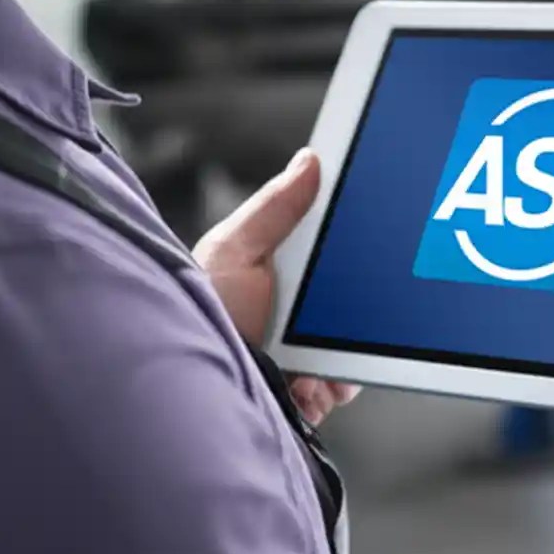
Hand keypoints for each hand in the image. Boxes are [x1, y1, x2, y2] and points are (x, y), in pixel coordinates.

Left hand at [194, 149, 358, 425]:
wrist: (186, 388)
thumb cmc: (199, 313)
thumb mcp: (235, 251)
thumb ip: (275, 208)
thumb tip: (309, 160)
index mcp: (282, 273)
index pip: (335, 252)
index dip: (355, 249)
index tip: (367, 247)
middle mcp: (296, 315)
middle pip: (353, 302)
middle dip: (354, 313)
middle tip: (335, 321)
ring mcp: (303, 356)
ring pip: (354, 348)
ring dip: (344, 357)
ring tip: (312, 364)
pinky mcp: (306, 394)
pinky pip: (343, 386)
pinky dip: (334, 388)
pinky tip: (311, 386)